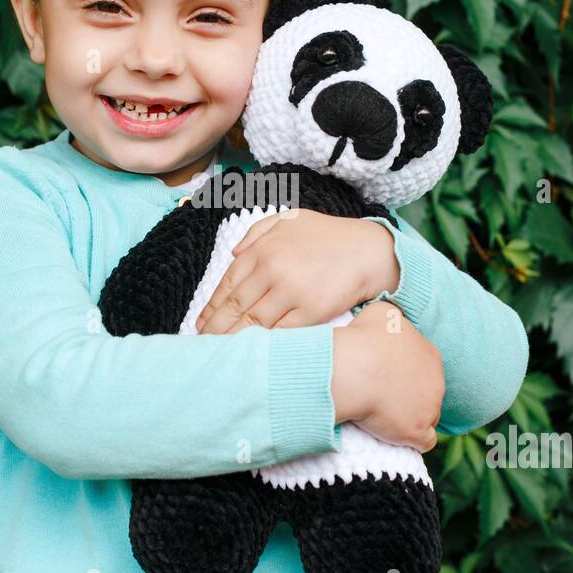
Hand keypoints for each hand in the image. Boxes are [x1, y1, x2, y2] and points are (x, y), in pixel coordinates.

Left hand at [195, 210, 399, 333]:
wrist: (371, 251)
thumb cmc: (330, 236)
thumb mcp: (291, 219)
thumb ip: (257, 232)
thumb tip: (234, 253)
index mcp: (263, 249)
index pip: (227, 284)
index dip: (211, 308)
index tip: (201, 324)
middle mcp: (272, 269)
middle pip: (235, 307)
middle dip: (216, 329)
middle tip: (202, 345)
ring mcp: (291, 291)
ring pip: (252, 323)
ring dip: (233, 340)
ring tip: (221, 353)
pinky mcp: (311, 311)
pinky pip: (279, 332)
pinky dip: (262, 344)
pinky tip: (251, 352)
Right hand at [331, 301, 444, 451]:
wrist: (354, 370)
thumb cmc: (363, 339)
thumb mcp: (383, 313)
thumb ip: (396, 319)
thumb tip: (393, 323)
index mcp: (429, 353)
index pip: (423, 367)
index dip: (405, 373)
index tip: (385, 376)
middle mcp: (437, 380)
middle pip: (428, 392)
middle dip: (410, 395)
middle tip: (383, 396)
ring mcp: (430, 407)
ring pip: (428, 416)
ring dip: (410, 417)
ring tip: (385, 417)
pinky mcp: (418, 431)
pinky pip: (425, 442)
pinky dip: (412, 440)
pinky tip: (398, 437)